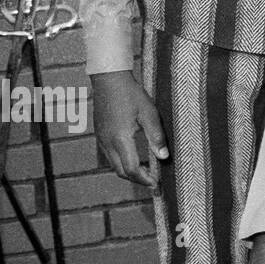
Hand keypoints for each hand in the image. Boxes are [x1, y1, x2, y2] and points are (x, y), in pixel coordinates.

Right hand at [92, 70, 167, 186]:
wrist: (109, 80)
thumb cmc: (131, 94)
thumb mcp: (149, 113)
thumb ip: (156, 136)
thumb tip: (164, 157)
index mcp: (120, 139)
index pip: (131, 169)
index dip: (144, 179)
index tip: (156, 183)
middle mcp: (107, 143)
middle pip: (121, 171)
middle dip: (137, 179)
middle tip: (153, 182)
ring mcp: (101, 139)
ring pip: (114, 165)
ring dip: (129, 172)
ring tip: (146, 172)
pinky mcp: (100, 135)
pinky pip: (110, 156)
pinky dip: (122, 162)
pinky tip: (134, 157)